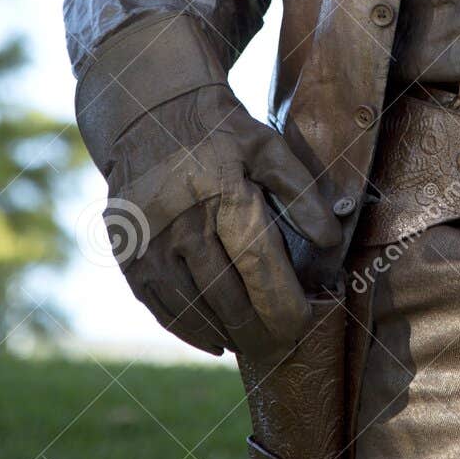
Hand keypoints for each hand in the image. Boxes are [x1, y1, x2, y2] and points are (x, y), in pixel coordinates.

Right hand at [102, 84, 340, 358]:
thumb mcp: (267, 146)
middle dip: (259, 329)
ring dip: (227, 334)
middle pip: (226, 295)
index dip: (282, 301)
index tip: (305, 322)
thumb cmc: (220, 132)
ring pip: (193, 308)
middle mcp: (181, 222)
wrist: (149, 114)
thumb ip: (301, 192)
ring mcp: (149, 243)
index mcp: (222, 192)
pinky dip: (191, 331)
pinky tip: (217, 341)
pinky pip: (161, 307)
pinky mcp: (128, 256)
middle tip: (285, 344)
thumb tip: (331, 241)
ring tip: (257, 344)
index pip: (258, 263)